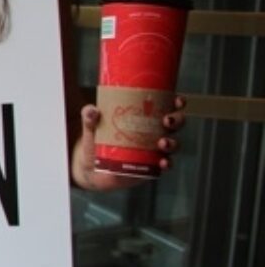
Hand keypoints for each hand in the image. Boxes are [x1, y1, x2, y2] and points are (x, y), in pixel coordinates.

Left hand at [71, 96, 185, 190]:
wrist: (90, 167)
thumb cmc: (94, 141)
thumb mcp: (92, 127)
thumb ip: (89, 117)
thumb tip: (91, 110)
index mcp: (144, 118)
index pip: (166, 106)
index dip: (177, 103)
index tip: (177, 100)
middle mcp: (153, 132)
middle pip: (174, 124)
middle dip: (177, 120)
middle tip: (167, 121)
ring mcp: (154, 150)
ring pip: (172, 144)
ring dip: (172, 142)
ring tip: (162, 142)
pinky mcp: (150, 166)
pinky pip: (165, 165)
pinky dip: (167, 163)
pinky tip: (163, 162)